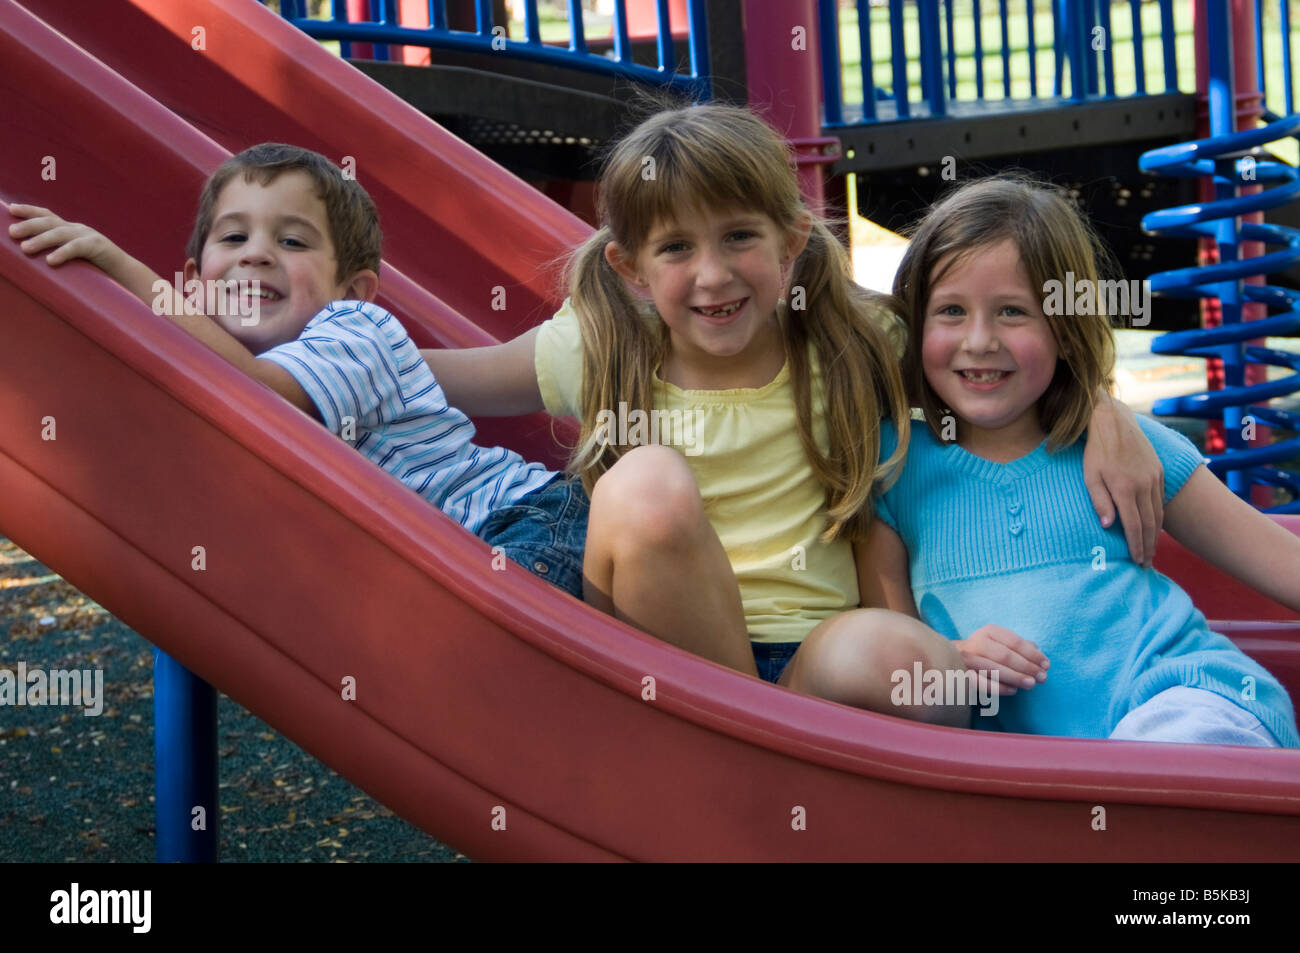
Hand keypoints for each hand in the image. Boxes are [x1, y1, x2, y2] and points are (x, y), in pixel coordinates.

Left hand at [9, 204, 126, 273]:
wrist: (129, 275)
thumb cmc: (99, 271)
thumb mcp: (76, 259)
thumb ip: (60, 255)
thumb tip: (36, 264)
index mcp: (72, 230)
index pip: (48, 216)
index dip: (29, 211)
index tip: (10, 209)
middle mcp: (78, 229)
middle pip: (50, 222)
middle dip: (29, 225)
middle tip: (12, 232)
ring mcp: (89, 236)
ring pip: (60, 233)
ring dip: (41, 239)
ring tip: (25, 249)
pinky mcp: (99, 246)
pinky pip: (77, 248)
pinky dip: (63, 252)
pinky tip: (50, 261)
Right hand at [955, 624, 1047, 695]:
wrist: (953, 659)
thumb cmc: (986, 652)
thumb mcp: (1002, 643)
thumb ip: (1021, 647)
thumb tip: (1038, 653)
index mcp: (989, 632)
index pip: (1015, 642)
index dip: (1033, 654)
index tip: (1046, 665)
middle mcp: (976, 643)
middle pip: (1005, 656)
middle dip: (1027, 667)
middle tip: (1042, 678)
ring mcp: (967, 660)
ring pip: (994, 669)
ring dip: (1015, 677)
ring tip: (1031, 684)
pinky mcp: (962, 675)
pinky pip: (982, 684)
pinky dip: (999, 688)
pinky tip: (1013, 691)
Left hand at [1084, 393, 1162, 566]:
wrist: (1114, 423)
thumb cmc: (1096, 452)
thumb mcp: (1090, 477)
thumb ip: (1100, 502)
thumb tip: (1109, 526)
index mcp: (1125, 488)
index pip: (1134, 526)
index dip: (1136, 546)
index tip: (1136, 562)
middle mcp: (1144, 485)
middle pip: (1150, 524)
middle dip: (1148, 547)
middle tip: (1146, 564)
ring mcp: (1155, 478)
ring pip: (1158, 514)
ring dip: (1156, 535)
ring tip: (1150, 551)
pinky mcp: (1159, 472)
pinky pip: (1160, 500)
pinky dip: (1158, 517)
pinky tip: (1153, 527)